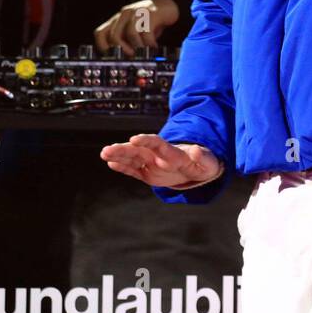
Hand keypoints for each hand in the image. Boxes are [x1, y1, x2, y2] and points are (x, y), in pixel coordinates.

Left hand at [94, 0, 179, 51]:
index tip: (113, 57)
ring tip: (145, 52)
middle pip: (114, 35)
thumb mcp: (134, 30)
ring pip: (130, 33)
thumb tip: (123, 61)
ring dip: (138, 46)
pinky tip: (154, 46)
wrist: (165, 4)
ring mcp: (136, 12)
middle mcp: (123, 15)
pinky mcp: (151, 13)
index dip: (103, 47)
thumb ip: (126, 41)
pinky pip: (147, 31)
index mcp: (116, 20)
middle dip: (123, 50)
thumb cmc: (147, 21)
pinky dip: (150, 43)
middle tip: (132, 56)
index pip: (100, 33)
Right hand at [101, 134, 221, 187]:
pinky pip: (134, 170)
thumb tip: (199, 150)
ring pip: (133, 159)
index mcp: (173, 153)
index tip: (134, 139)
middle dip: (123, 150)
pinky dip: (123, 168)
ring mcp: (152, 163)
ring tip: (104, 153)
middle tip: (107, 149)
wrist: (197, 168)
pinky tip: (110, 163)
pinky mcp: (148, 173)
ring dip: (118, 156)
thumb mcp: (207, 162)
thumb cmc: (202, 163)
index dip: (146, 141)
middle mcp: (158, 156)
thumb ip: (203, 157)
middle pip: (139, 151)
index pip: (157, 144)